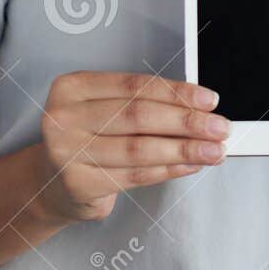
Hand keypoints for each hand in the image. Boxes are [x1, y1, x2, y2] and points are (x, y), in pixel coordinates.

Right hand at [38, 71, 230, 223]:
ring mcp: (67, 152)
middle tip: (218, 126)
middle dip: (187, 122)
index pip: (134, 85)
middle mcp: (64, 117)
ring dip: (184, 149)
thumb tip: (198, 106)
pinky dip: (169, 170)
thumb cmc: (85, 140)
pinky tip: (189, 165)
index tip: (207, 99)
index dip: (176, 92)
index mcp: (72, 87)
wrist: (50, 183)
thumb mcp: (103, 110)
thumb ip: (141, 104)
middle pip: (138, 116)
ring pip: (139, 149)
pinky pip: (135, 175)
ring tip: (213, 150)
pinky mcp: (79, 184)